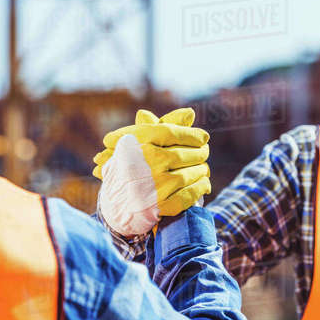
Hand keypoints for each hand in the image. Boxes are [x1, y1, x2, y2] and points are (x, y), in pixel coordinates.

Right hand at [94, 108, 210, 235]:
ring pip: (189, 174)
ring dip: (201, 170)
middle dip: (199, 152)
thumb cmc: (129, 165)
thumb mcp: (139, 141)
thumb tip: (191, 113)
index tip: (203, 137)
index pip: (170, 132)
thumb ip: (164, 125)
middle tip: (204, 152)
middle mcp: (144, 163)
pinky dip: (199, 187)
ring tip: (203, 168)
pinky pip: (188, 194)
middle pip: (183, 154)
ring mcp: (152, 186)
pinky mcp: (159, 206)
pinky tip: (203, 183)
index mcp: (135, 144)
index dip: (191, 134)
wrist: (114, 202)